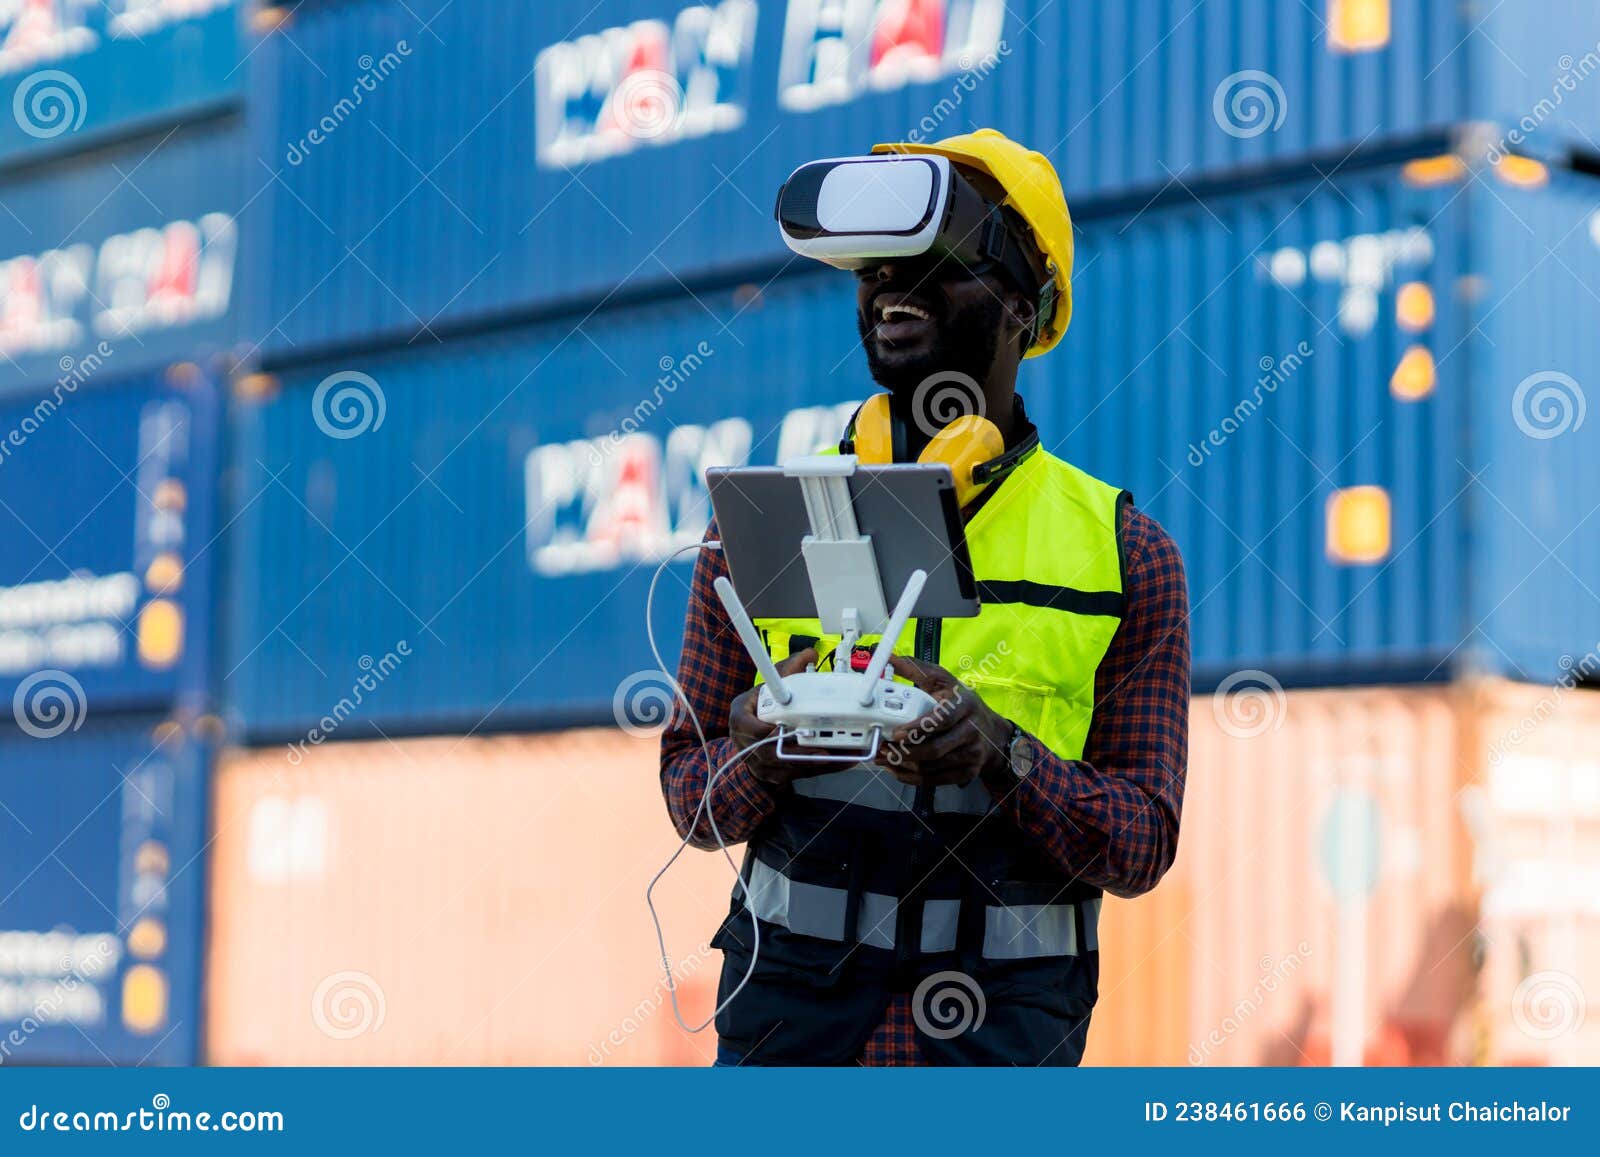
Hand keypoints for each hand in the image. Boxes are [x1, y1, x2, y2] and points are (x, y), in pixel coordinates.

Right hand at [728, 649, 837, 786]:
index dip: (766, 731)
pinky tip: (844, 760)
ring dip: (819, 761)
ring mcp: (760, 764)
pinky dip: (824, 768)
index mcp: (741, 719)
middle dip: (801, 751)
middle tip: (824, 746)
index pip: (749, 727)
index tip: (781, 730)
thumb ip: (788, 671)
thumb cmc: (757, 711)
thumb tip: (810, 654)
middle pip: (773, 752)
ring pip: (790, 766)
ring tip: (844, 753)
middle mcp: (747, 744)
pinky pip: (802, 774)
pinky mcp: (776, 776)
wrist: (748, 741)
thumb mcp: (766, 687)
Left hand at [874, 655, 1013, 786]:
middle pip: (935, 749)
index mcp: (965, 705)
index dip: (919, 728)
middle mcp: (971, 732)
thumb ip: (917, 670)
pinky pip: (935, 781)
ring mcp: (971, 756)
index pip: (942, 720)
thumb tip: (891, 657)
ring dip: (904, 766)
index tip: (897, 733)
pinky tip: (897, 770)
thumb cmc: (964, 706)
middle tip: (883, 748)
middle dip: (905, 752)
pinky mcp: (967, 773)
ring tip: (884, 758)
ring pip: (932, 767)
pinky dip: (912, 778)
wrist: (994, 735)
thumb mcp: (945, 682)